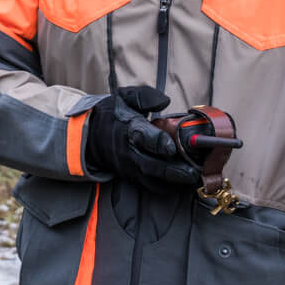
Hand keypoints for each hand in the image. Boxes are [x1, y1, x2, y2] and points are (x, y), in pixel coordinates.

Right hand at [85, 86, 203, 192]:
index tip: (171, 147)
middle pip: (151, 165)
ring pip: (152, 180)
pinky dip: (168, 188)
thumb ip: (145, 96)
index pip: (143, 137)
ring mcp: (130, 168)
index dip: (158, 143)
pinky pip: (151, 187)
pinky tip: (184, 185)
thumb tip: (164, 101)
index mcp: (128, 129)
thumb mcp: (124, 97)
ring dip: (174, 182)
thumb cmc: (112, 115)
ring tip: (195, 180)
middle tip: (193, 172)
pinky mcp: (132, 178)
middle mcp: (128, 152)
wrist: (90, 135)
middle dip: (173, 170)